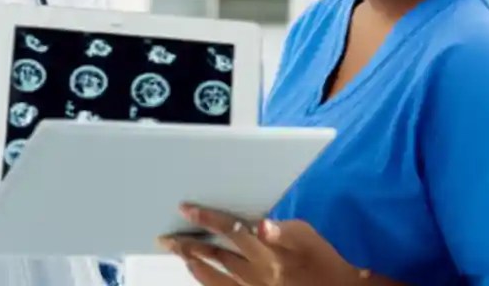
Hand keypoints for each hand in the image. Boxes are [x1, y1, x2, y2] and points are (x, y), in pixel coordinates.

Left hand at [158, 204, 384, 285]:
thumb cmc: (323, 260)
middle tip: (165, 238)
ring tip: (175, 251)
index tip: (185, 208)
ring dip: (193, 263)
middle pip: (217, 255)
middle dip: (189, 245)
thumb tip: (261, 225)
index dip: (207, 219)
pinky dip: (206, 281)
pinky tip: (194, 272)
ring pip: (216, 276)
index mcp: (271, 252)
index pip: (231, 231)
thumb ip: (283, 230)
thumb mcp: (309, 238)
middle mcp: (258, 273)